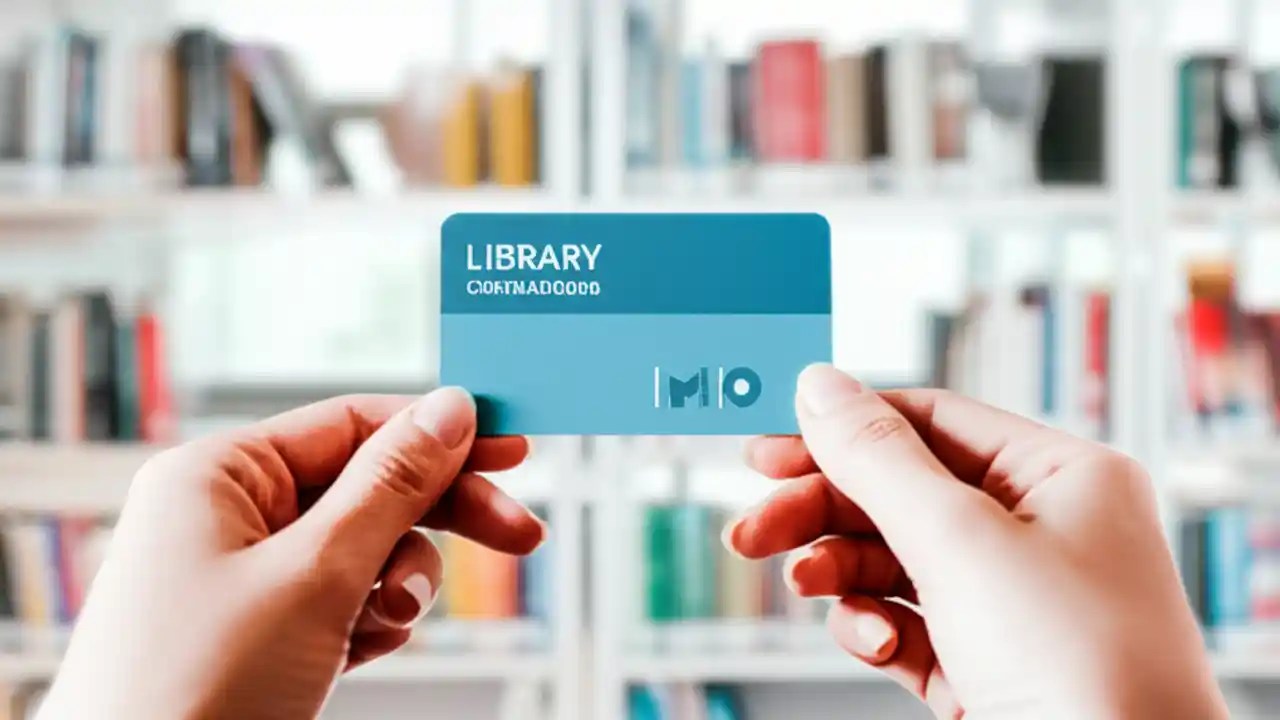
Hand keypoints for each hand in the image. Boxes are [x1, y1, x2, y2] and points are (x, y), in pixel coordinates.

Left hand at [40, 388, 543, 719]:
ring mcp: (242, 579)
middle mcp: (227, 516)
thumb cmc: (194, 692)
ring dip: (399, 582)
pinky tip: (363, 649)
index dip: (438, 434)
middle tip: (520, 535)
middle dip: (438, 519)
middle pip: (367, 488)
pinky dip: (370, 622)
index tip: (513, 450)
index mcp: (218, 475)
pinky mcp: (259, 633)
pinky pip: (342, 601)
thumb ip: (391, 486)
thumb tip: (451, 409)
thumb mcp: (315, 576)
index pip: (353, 424)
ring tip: (393, 621)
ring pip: (364, 550)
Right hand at [727, 365, 1226, 719]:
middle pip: (899, 495)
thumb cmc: (1085, 670)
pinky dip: (876, 630)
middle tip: (753, 529)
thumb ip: (879, 459)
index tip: (767, 447)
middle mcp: (1042, 535)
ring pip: (894, 563)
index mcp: (1062, 479)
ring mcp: (1014, 606)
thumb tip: (820, 386)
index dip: (843, 430)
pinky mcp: (988, 668)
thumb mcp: (962, 541)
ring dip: (841, 573)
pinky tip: (876, 643)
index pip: (931, 423)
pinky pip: (908, 627)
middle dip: (822, 512)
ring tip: (807, 586)